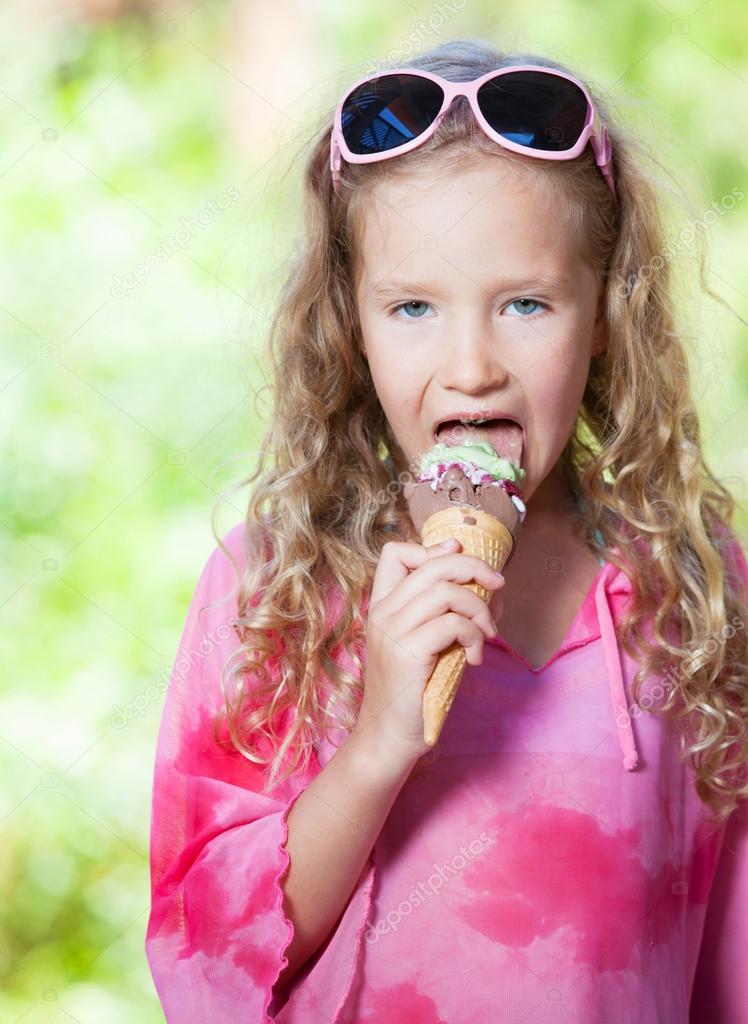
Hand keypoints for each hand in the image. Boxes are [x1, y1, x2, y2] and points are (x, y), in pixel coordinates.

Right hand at [352, 537, 505, 765]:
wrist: (389, 737)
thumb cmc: (413, 691)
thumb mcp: (427, 642)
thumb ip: (447, 612)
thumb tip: (490, 585)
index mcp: (381, 606)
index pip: (395, 553)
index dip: (432, 548)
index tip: (461, 558)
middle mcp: (382, 612)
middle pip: (432, 564)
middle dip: (474, 567)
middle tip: (497, 585)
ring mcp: (391, 631)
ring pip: (446, 591)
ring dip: (479, 609)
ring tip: (485, 634)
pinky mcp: (407, 652)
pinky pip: (453, 624)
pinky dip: (473, 636)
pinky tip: (474, 658)